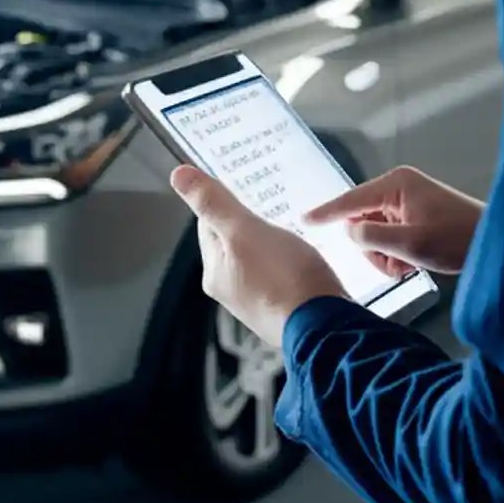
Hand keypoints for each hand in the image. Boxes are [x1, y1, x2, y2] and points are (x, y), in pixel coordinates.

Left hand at [170, 165, 348, 346]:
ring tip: (292, 229)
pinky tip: (304, 258)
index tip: (245, 187)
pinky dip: (288, 263)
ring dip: (271, 243)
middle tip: (273, 206)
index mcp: (214, 272)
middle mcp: (230, 290)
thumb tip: (178, 175)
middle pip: (233, 243)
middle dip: (250, 224)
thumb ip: (213, 203)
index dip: (225, 203)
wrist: (325, 327)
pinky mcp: (285, 310)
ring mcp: (258, 303)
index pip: (208, 225)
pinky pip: (280, 276)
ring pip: (258, 260)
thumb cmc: (283, 278)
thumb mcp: (244, 231)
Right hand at [304, 166, 483, 276]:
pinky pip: (388, 235)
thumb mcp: (408, 243)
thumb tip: (350, 232)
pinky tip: (413, 262)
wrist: (494, 242)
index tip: (304, 219)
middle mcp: (397, 188)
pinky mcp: (414, 214)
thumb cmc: (456, 239)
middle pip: (360, 221)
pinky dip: (395, 252)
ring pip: (373, 233)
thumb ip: (370, 237)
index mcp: (395, 185)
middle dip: (372, 247)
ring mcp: (406, 201)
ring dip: (385, 254)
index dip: (326, 213)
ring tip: (408, 264)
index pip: (349, 201)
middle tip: (394, 263)